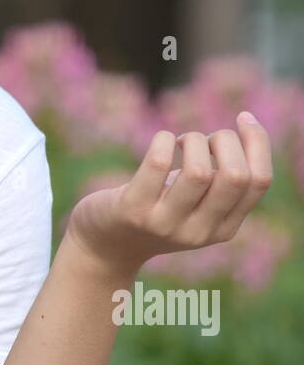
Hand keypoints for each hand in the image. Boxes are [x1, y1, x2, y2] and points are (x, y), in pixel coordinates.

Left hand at [65, 111, 273, 278]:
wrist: (105, 246)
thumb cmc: (158, 210)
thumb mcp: (197, 205)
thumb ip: (224, 182)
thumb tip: (249, 130)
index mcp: (225, 229)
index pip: (259, 182)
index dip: (257, 142)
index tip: (243, 118)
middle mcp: (200, 232)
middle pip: (235, 176)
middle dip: (225, 141)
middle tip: (204, 139)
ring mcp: (166, 223)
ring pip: (199, 171)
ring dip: (193, 140)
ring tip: (179, 142)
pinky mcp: (133, 210)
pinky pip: (158, 164)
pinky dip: (163, 140)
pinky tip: (161, 142)